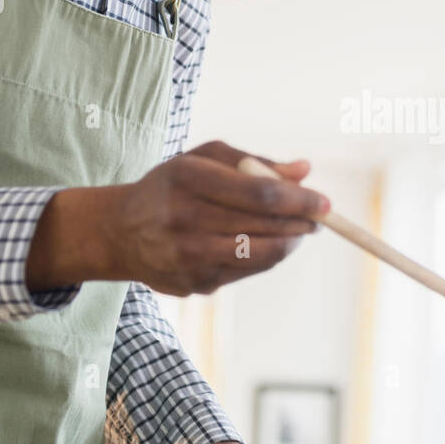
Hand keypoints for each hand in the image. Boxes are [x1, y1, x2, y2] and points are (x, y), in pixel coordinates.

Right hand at [26, 141, 329, 295]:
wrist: (120, 232)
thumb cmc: (171, 186)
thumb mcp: (203, 159)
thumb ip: (255, 162)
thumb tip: (304, 171)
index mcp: (187, 179)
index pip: (259, 194)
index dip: (299, 200)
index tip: (324, 202)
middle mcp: (184, 219)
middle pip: (263, 226)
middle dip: (301, 223)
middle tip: (320, 217)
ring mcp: (188, 257)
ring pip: (259, 254)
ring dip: (288, 243)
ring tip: (298, 231)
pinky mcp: (193, 284)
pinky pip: (245, 271)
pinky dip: (264, 257)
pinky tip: (266, 243)